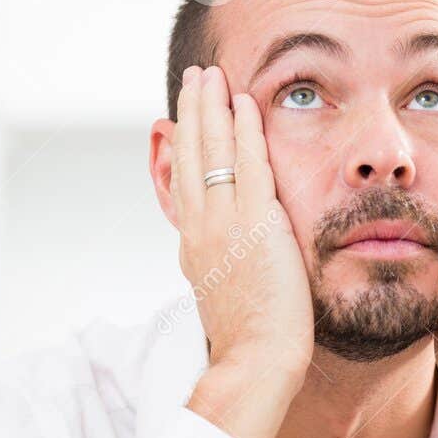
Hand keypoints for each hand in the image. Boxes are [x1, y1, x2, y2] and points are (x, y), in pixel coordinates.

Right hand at [171, 65, 313, 437]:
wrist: (255, 362)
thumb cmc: (251, 346)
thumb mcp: (227, 300)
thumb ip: (226, 271)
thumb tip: (230, 260)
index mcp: (193, 248)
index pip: (183, 184)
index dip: (182, 147)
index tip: (182, 120)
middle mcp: (200, 229)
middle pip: (187, 156)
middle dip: (190, 113)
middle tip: (193, 79)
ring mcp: (223, 223)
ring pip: (210, 151)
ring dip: (211, 107)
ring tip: (211, 75)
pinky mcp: (254, 222)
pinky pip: (247, 162)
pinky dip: (245, 128)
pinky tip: (247, 102)